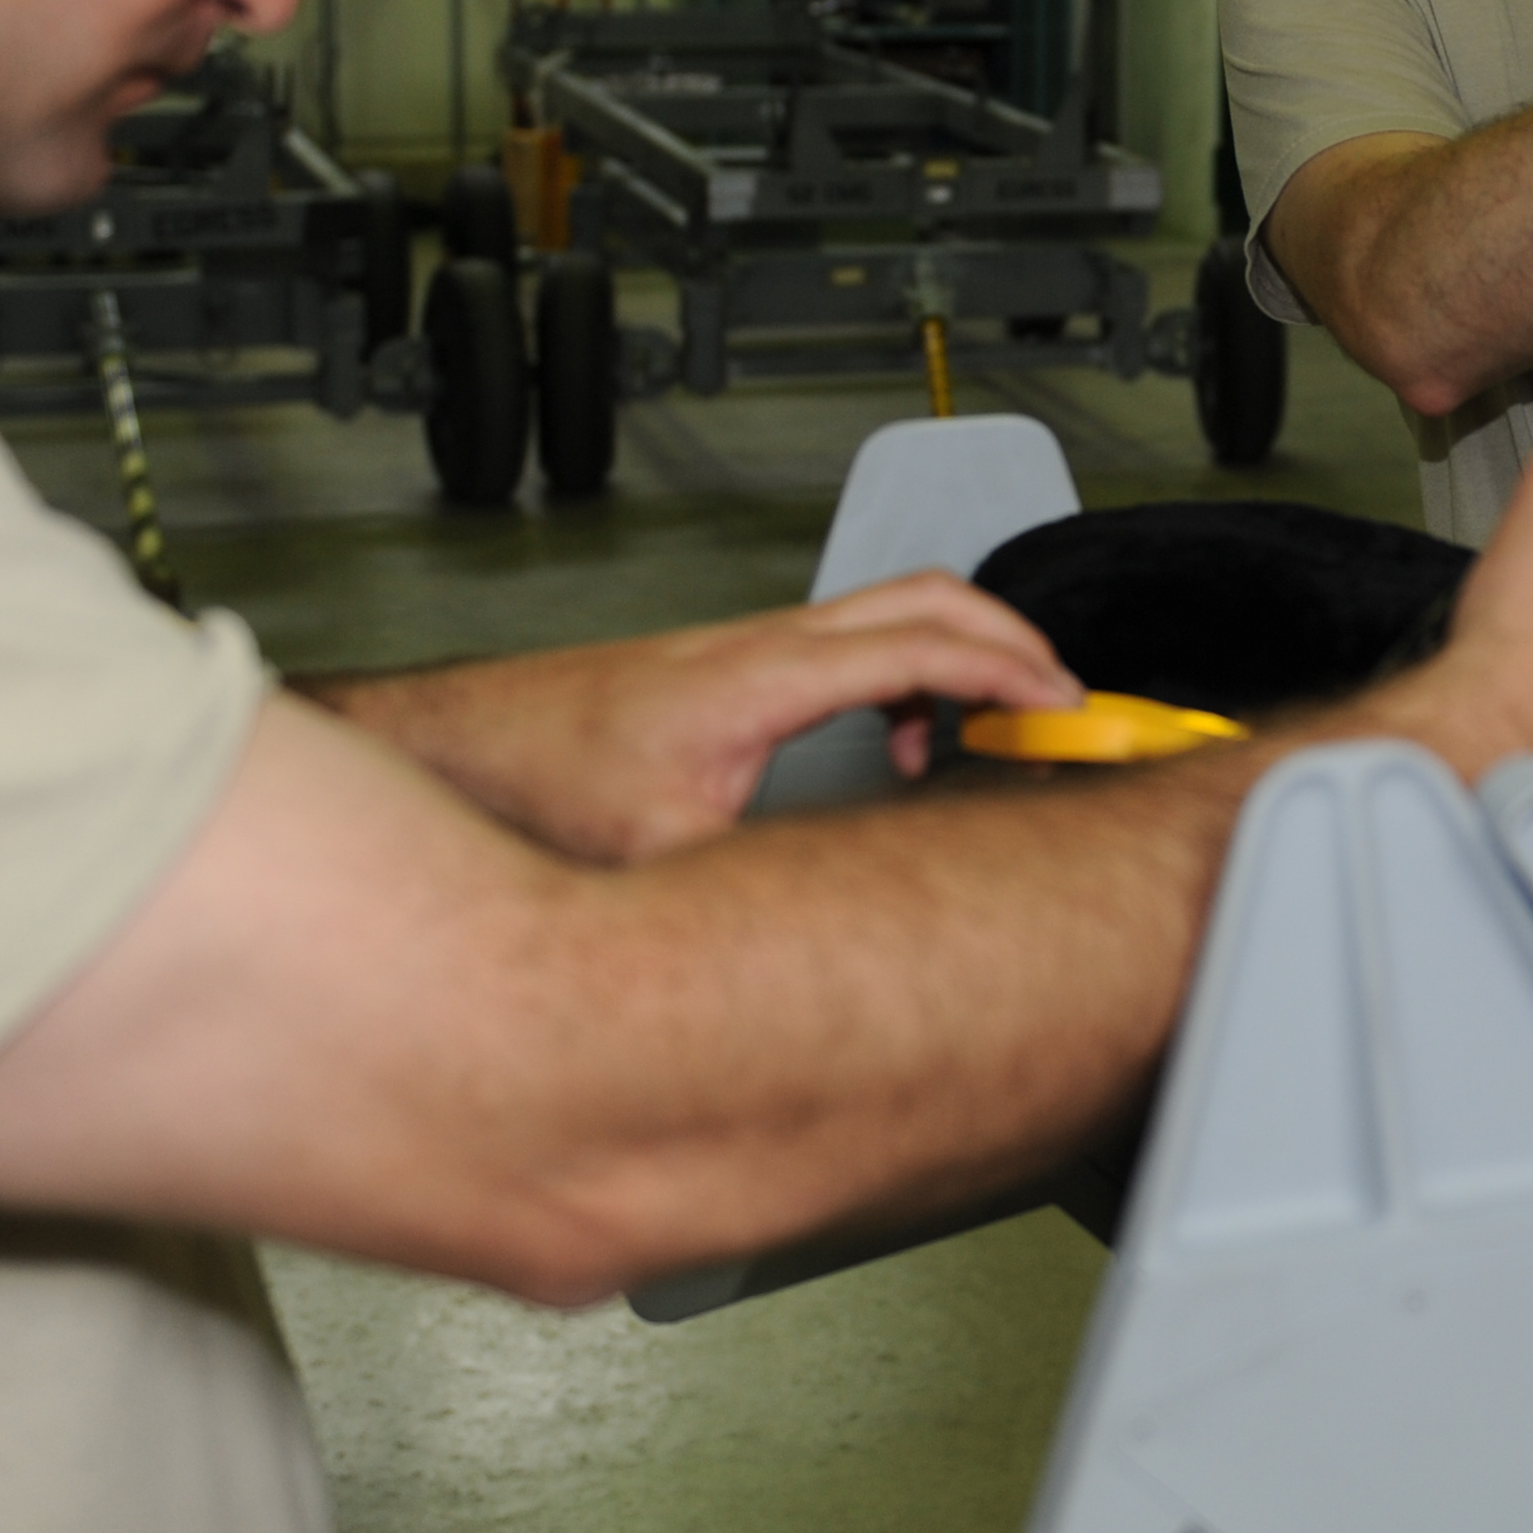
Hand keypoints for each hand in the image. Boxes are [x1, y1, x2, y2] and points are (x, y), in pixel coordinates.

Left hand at [331, 575, 1081, 863]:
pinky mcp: (746, 663)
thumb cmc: (541, 778)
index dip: (1006, 674)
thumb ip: (750, 884)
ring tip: (986, 737)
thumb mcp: (654, 854)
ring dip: (962, 660)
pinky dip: (912, 680)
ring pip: (898, 612)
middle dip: (1013, 642)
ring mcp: (758, 645)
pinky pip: (862, 644)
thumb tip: (825, 935)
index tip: (1063, 708)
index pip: (918, 645)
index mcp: (761, 679)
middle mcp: (767, 644)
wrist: (470, 739)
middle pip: (929, 597)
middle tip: (1063, 705)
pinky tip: (900, 746)